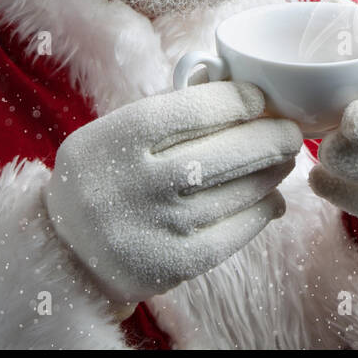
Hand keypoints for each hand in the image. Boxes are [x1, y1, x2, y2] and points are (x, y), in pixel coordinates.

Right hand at [44, 81, 301, 304]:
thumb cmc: (105, 175)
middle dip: (270, 138)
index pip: (194, 110)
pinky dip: (261, 212)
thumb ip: (167, 111)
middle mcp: (137, 182)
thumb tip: (241, 93)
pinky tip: (270, 199)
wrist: (66, 251)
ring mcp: (158, 226)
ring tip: (284, 161)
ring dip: (271, 173)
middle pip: (225, 153)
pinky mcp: (176, 264)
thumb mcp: (113, 132)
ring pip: (238, 192)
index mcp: (118, 138)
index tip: (259, 99)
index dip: (237, 101)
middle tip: (291, 132)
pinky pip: (235, 232)